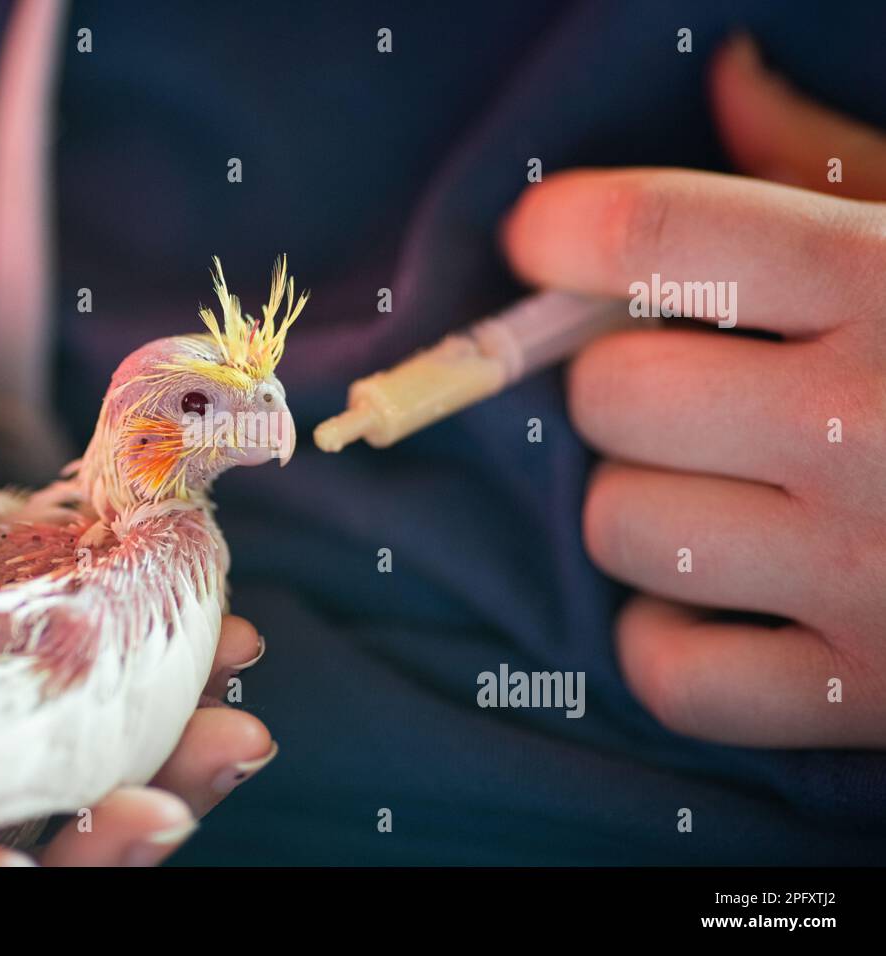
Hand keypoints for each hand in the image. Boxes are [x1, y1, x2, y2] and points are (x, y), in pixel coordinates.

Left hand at [501, 35, 885, 747]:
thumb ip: (838, 162)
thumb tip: (724, 82)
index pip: (664, 239)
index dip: (567, 232)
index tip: (543, 240)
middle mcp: (875, 428)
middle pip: (611, 394)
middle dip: (624, 381)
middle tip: (687, 384)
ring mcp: (872, 574)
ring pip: (622, 525)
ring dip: (642, 501)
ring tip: (718, 489)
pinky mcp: (870, 692)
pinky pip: (671, 675)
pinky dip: (664, 637)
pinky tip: (714, 597)